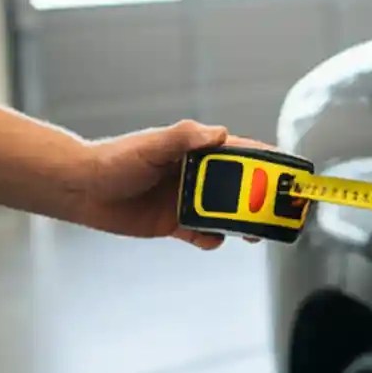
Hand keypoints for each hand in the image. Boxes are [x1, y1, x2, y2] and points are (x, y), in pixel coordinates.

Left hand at [70, 119, 272, 249]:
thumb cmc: (115, 159)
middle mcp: (197, 175)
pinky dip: (212, 239)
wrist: (82, 189)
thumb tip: (220, 132)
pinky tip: (212, 239)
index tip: (288, 172)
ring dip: (241, 223)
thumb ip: (185, 137)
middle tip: (277, 211)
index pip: (241, 154)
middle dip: (260, 200)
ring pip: (226, 213)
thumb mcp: (152, 145)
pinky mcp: (174, 223)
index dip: (267, 163)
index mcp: (197, 151)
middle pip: (240, 188)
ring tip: (253, 233)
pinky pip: (202, 234)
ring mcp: (187, 200)